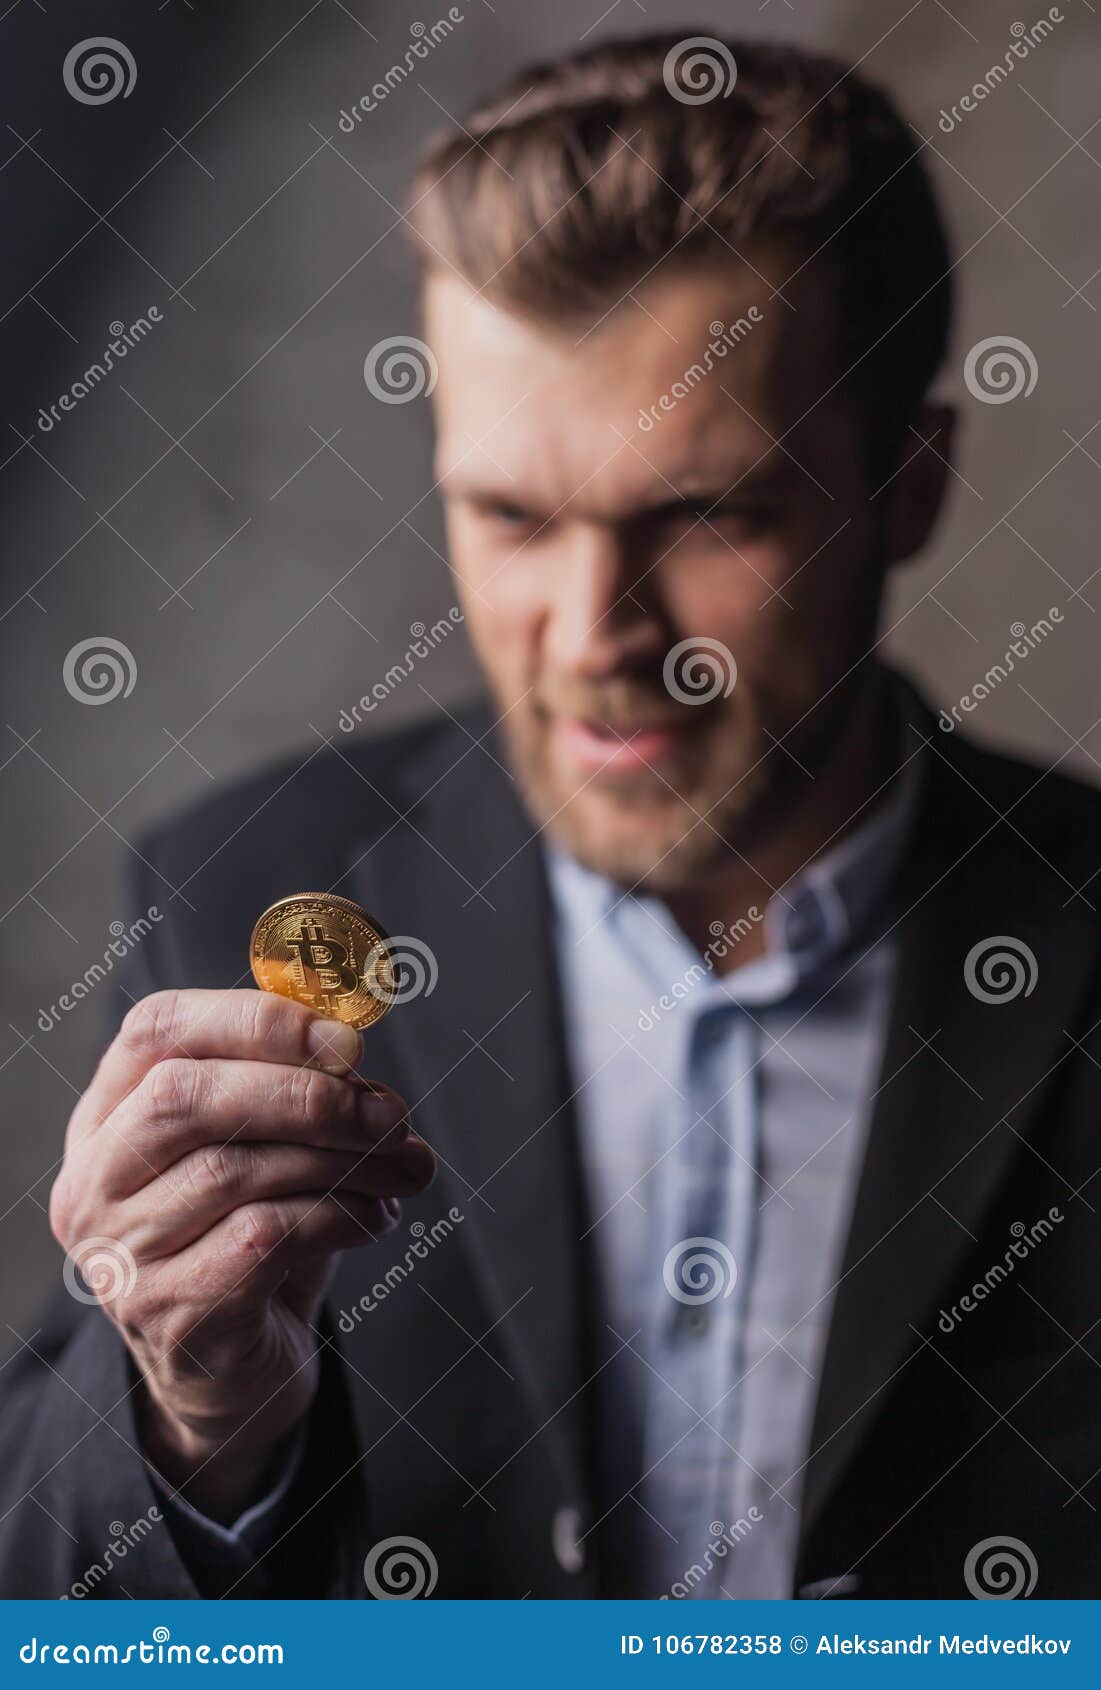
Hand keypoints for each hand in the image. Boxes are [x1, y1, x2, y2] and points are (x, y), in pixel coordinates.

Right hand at [49, 988, 434, 1519]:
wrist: (234, 1369)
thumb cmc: (251, 1234)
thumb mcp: (265, 1148)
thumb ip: (296, 1090)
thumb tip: (357, 1052)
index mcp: (110, 1111)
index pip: (157, 1030)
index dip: (254, 1020)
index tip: (345, 1039)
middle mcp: (96, 1178)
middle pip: (184, 1099)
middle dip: (305, 1095)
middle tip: (388, 1115)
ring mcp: (121, 1252)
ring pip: (232, 1172)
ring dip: (343, 1162)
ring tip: (405, 1167)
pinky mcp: (167, 1312)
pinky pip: (261, 1239)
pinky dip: (338, 1217)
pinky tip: (376, 1217)